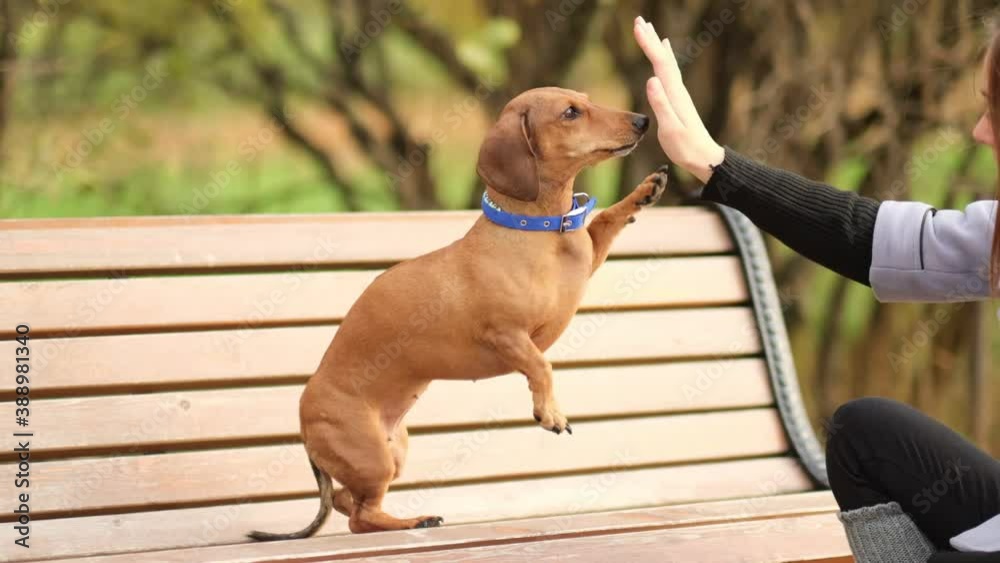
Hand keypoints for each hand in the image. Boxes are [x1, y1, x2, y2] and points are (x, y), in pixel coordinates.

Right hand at [633, 16, 724, 183]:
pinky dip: (665, 59)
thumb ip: (661, 104)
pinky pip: (669, 72)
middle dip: (651, 39)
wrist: (705, 157)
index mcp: (674, 94)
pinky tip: (664, 56)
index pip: (659, 63)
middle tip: (639, 20)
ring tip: (650, 32)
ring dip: (657, 46)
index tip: (637, 27)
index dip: (648, 44)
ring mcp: (679, 94)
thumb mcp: (671, 129)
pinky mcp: (678, 100)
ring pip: (666, 63)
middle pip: (663, 58)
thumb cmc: (686, 147)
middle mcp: (677, 90)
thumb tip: (651, 79)